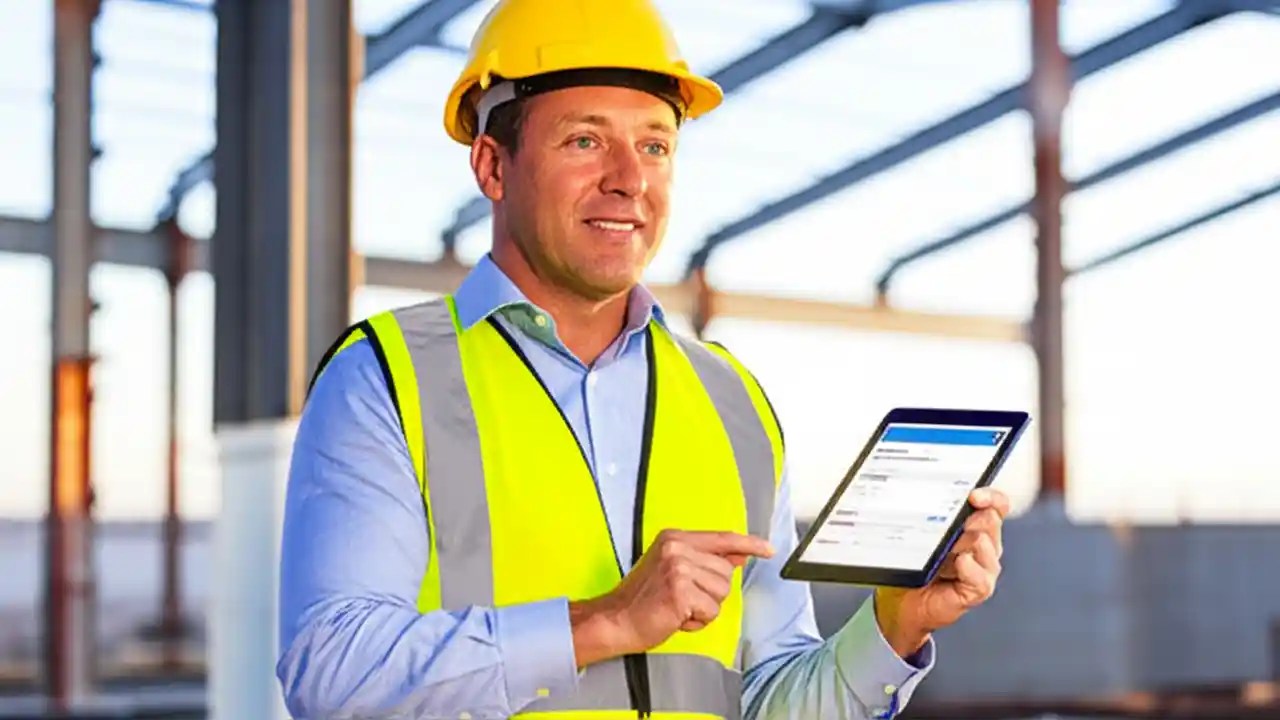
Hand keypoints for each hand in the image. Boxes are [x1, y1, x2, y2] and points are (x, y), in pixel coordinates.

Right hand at [569, 529, 773, 666]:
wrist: (615, 619)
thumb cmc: (642, 599)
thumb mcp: (673, 569)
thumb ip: (706, 560)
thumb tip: (740, 555)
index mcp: (675, 538)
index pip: (722, 537)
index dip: (749, 543)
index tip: (768, 549)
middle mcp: (677, 547)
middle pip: (726, 572)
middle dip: (710, 592)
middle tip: (682, 598)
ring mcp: (678, 568)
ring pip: (722, 592)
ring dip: (704, 607)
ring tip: (678, 607)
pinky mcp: (680, 591)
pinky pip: (711, 610)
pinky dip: (697, 621)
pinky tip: (676, 617)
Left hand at [875, 487, 1009, 657]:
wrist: (904, 601)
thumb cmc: (915, 564)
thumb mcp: (923, 534)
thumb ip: (933, 516)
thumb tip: (930, 496)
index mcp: (978, 526)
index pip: (996, 504)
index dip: (991, 497)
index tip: (974, 495)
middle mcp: (986, 545)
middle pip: (990, 521)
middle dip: (972, 517)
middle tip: (954, 519)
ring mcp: (985, 568)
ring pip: (984, 546)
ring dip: (962, 543)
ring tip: (944, 546)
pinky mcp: (979, 589)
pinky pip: (980, 576)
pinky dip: (968, 568)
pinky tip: (957, 563)